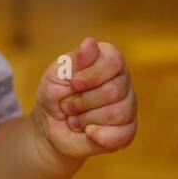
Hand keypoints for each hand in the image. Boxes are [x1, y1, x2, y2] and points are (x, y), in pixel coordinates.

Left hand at [34, 36, 136, 160]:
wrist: (49, 127)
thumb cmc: (54, 95)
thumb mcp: (56, 74)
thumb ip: (75, 59)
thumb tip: (90, 42)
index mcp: (108, 61)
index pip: (114, 61)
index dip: (91, 75)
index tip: (73, 83)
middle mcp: (123, 81)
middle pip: (114, 90)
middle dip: (82, 101)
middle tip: (68, 105)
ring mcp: (128, 106)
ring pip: (118, 113)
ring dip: (87, 118)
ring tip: (75, 118)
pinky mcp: (126, 130)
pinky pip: (122, 134)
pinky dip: (98, 135)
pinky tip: (88, 132)